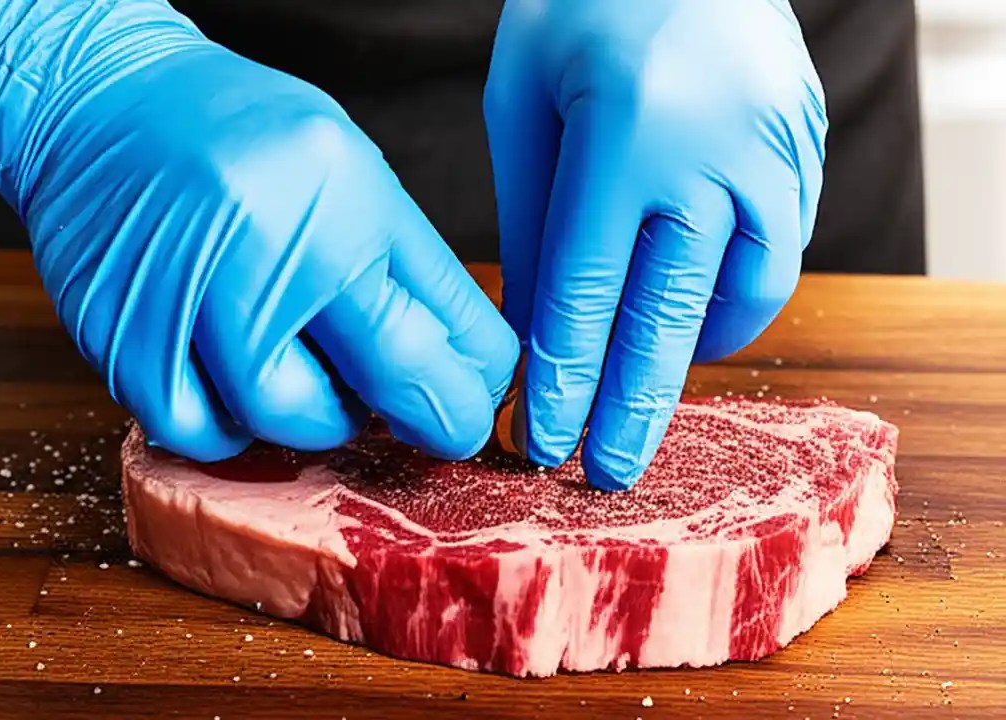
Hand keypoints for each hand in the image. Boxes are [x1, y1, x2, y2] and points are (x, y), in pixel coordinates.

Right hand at [0, 0, 517, 460]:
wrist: (96, 99)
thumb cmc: (235, 131)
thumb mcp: (348, 168)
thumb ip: (409, 268)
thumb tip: (469, 367)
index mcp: (334, 196)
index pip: (428, 335)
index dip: (463, 396)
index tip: (468, 411)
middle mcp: (260, 247)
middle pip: (364, 391)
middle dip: (407, 416)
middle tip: (407, 408)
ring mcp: (182, 297)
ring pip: (277, 423)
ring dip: (309, 417)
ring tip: (302, 362)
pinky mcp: (119, 336)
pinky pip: (194, 429)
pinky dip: (226, 422)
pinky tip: (230, 379)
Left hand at [485, 0, 826, 487]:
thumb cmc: (579, 5)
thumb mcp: (526, 104)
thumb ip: (535, 223)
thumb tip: (532, 336)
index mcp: (627, 138)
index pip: (589, 295)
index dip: (565, 381)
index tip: (543, 443)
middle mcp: (714, 154)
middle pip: (670, 318)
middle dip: (632, 407)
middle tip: (607, 475)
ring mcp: (773, 151)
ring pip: (746, 295)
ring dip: (692, 354)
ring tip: (644, 386)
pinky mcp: (804, 146)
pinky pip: (778, 250)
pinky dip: (736, 296)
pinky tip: (694, 311)